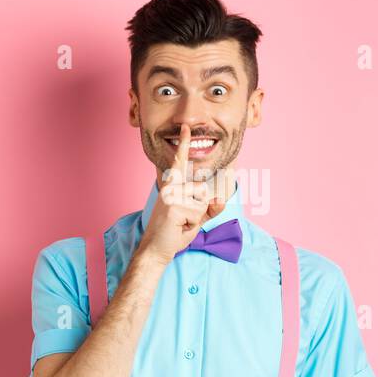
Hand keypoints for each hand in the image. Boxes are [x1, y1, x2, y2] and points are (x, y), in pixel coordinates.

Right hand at [137, 124, 223, 263]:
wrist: (156, 248)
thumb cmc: (174, 232)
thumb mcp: (196, 217)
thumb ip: (210, 208)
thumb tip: (220, 198)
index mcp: (172, 185)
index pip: (180, 162)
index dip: (183, 144)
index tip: (186, 127)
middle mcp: (170, 186)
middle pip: (203, 189)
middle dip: (201, 208)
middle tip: (183, 220)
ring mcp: (171, 195)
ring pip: (203, 201)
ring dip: (197, 217)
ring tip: (181, 223)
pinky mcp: (173, 206)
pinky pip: (198, 212)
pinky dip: (193, 224)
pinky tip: (179, 227)